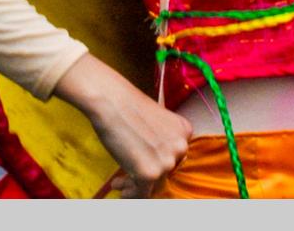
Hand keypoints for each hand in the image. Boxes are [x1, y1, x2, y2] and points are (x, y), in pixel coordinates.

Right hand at [55, 55, 192, 197]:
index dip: (157, 163)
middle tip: (127, 177)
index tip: (142, 165)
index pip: (174, 156)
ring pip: (153, 183)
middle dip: (146, 175)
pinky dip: (130, 193)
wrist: (109, 99)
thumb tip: (151, 157)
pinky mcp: (149, 173)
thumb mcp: (152, 120)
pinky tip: (118, 187)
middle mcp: (181, 147)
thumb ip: (160, 139)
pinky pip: (141, 192)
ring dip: (134, 185)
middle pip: (165, 171)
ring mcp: (166, 162)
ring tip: (119, 183)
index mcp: (184, 131)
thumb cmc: (124, 103)